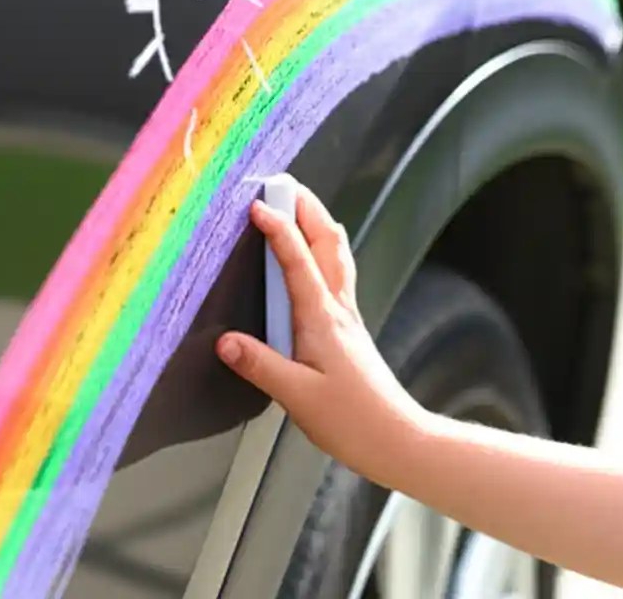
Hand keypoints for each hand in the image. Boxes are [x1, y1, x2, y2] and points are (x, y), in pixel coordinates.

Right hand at [215, 182, 427, 478]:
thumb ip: (260, 365)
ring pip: (337, 256)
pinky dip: (324, 254)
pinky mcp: (349, 332)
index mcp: (323, 319)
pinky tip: (315, 262)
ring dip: (319, 225)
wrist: (397, 438)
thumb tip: (226, 341)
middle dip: (307, 208)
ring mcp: (348, 318)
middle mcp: (339, 310)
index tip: (256, 204)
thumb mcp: (297, 396)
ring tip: (300, 206)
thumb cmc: (353, 420)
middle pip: (329, 243)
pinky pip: (337, 277)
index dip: (278, 229)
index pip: (297, 261)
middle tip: (284, 184)